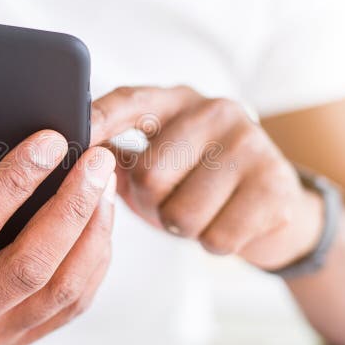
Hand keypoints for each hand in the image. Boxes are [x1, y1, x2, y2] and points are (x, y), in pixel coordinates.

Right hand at [0, 68, 116, 344]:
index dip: (13, 182)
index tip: (51, 139)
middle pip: (27, 268)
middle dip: (70, 208)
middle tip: (98, 159)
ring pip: (59, 291)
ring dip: (91, 234)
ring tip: (104, 184)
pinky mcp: (18, 340)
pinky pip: (71, 305)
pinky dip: (94, 259)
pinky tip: (100, 217)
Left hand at [90, 86, 321, 269]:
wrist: (273, 206)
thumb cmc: (197, 184)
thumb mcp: (155, 164)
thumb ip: (115, 156)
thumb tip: (70, 159)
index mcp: (176, 101)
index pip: (129, 102)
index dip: (98, 120)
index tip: (71, 139)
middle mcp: (214, 111)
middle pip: (150, 175)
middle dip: (151, 204)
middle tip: (172, 200)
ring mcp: (250, 143)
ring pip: (182, 214)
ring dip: (184, 228)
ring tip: (202, 211)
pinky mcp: (275, 183)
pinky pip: (217, 237)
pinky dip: (214, 243)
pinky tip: (228, 222)